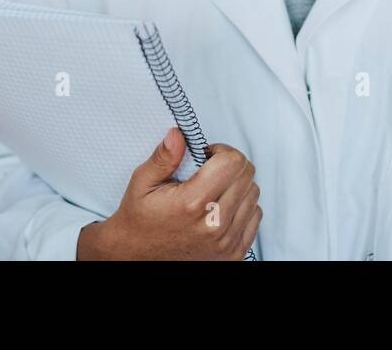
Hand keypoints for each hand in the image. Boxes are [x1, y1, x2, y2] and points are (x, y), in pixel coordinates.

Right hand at [76, 127, 260, 259]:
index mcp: (192, 203)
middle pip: (247, 175)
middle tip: (209, 171)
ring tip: (213, 190)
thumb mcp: (142, 183)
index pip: (233, 162)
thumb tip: (178, 134)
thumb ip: (164, 157)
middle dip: (230, 165)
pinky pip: (255, 215)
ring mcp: (226, 242)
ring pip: (253, 193)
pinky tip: (221, 206)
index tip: (207, 156)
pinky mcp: (233, 253)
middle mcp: (213, 225)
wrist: (136, 257)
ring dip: (237, 185)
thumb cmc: (140, 219)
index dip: (220, 151)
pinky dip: (243, 206)